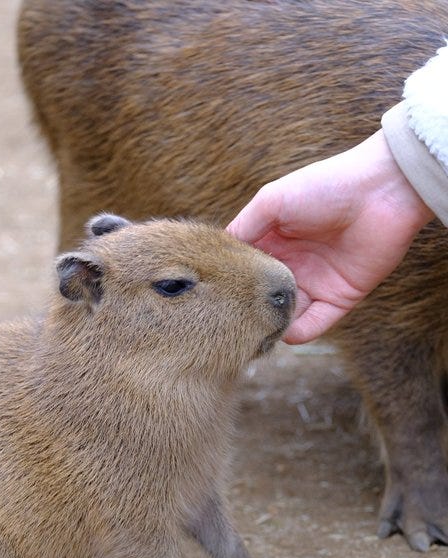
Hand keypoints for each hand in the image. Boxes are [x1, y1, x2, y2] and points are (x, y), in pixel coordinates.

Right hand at [227, 130, 432, 342]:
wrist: (382, 190)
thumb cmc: (325, 187)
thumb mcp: (272, 201)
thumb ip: (244, 227)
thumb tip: (219, 258)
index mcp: (273, 242)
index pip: (245, 272)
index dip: (230, 284)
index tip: (212, 297)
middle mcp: (292, 266)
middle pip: (263, 299)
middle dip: (248, 312)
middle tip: (230, 324)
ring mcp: (315, 284)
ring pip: (285, 316)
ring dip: (272, 325)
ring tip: (257, 331)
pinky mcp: (340, 298)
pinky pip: (315, 324)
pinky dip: (300, 333)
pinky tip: (286, 333)